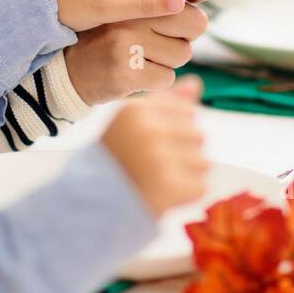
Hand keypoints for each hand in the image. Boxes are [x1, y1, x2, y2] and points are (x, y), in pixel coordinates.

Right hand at [63, 0, 212, 103]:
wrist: (70, 68)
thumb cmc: (110, 30)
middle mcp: (127, 11)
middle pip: (195, 21)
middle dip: (189, 33)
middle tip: (170, 36)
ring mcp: (124, 41)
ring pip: (183, 53)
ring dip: (170, 59)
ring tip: (147, 54)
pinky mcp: (123, 71)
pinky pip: (166, 77)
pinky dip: (157, 79)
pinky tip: (137, 72)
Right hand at [101, 77, 207, 217]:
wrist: (90, 209)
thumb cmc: (114, 164)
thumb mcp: (130, 125)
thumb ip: (166, 103)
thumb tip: (196, 83)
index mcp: (136, 110)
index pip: (186, 110)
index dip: (173, 130)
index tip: (151, 144)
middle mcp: (149, 130)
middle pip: (198, 135)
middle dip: (182, 153)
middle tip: (153, 166)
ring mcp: (161, 159)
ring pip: (203, 162)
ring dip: (186, 176)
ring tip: (157, 181)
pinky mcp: (172, 188)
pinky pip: (200, 186)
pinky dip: (185, 196)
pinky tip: (163, 196)